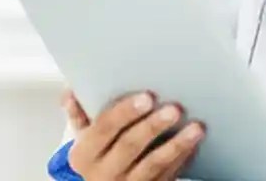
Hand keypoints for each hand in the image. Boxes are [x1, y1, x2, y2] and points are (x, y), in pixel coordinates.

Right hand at [63, 90, 205, 179]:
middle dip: (152, 126)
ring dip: (176, 145)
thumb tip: (71, 92)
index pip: (104, 128)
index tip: (146, 97)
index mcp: (85, 153)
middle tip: (174, 109)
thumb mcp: (85, 136)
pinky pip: (169, 176)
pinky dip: (183, 158)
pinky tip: (195, 144)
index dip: (125, 112)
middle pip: (129, 146)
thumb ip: (80, 113)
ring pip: (153, 165)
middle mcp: (104, 172)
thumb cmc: (100, 155)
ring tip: (195, 128)